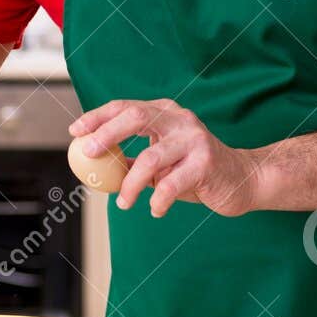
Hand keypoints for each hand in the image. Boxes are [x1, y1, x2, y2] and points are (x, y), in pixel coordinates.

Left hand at [71, 98, 264, 217]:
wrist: (242, 179)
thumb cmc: (194, 170)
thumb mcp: (160, 161)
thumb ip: (132, 159)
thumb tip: (92, 166)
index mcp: (164, 113)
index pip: (125, 107)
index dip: (97, 117)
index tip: (74, 131)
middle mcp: (179, 119)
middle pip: (136, 117)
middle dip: (107, 133)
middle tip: (88, 153)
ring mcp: (194, 139)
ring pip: (151, 158)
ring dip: (131, 184)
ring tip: (124, 204)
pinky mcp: (206, 162)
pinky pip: (172, 183)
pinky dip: (159, 200)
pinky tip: (155, 210)